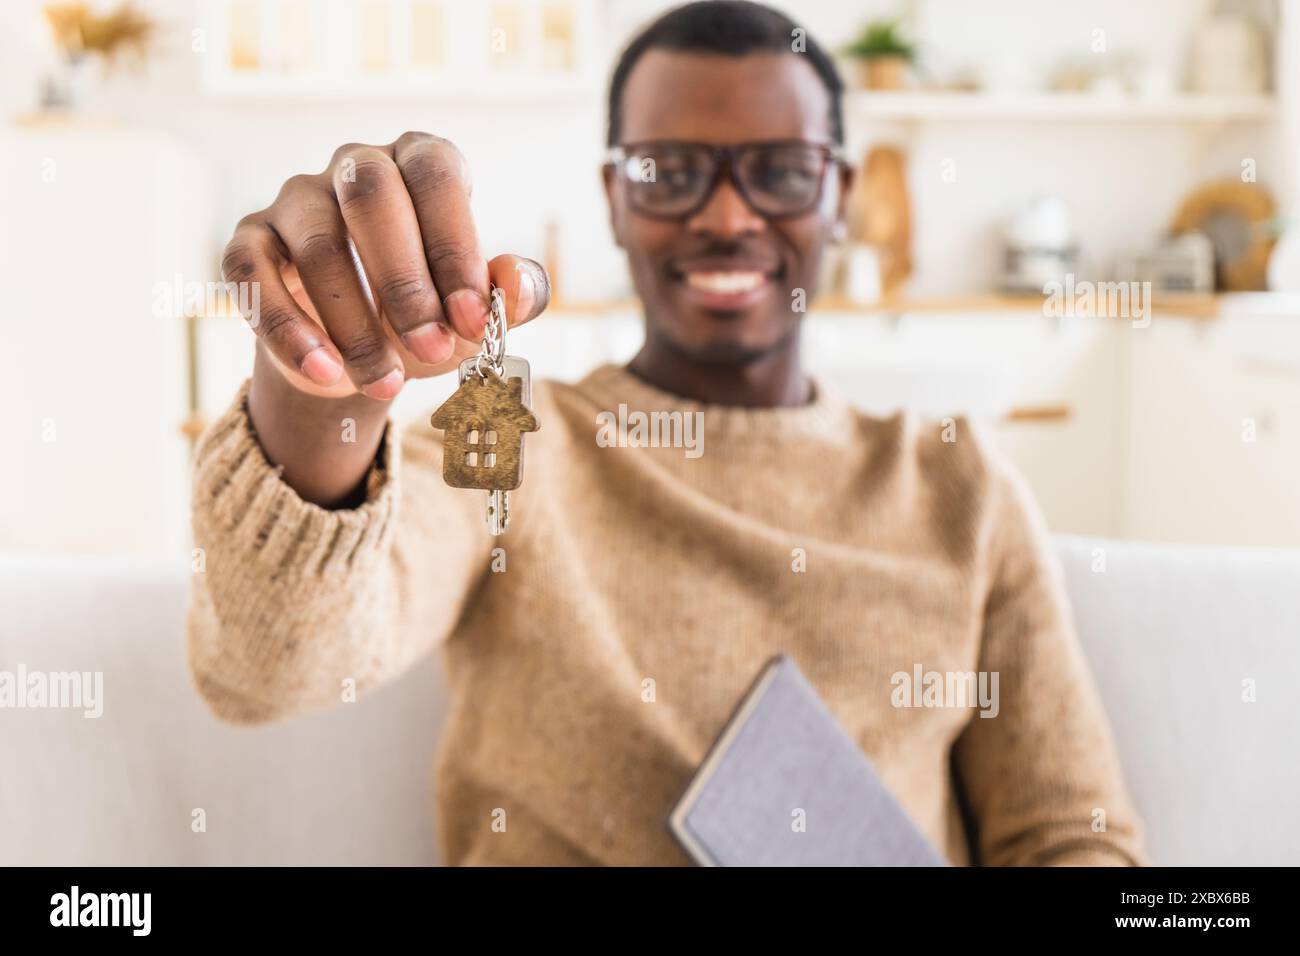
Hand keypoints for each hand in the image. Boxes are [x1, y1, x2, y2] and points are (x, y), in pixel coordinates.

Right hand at [222, 132, 549, 401]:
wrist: (361, 357)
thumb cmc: (429, 315)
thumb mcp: (475, 312)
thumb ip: (509, 296)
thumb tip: (516, 282)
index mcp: (420, 163)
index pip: (437, 179)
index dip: (456, 250)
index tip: (472, 322)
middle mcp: (357, 166)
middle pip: (371, 195)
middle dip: (405, 283)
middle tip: (430, 350)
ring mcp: (297, 199)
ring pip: (318, 244)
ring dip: (354, 324)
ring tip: (385, 382)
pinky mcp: (249, 242)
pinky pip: (253, 275)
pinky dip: (289, 331)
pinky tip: (325, 374)